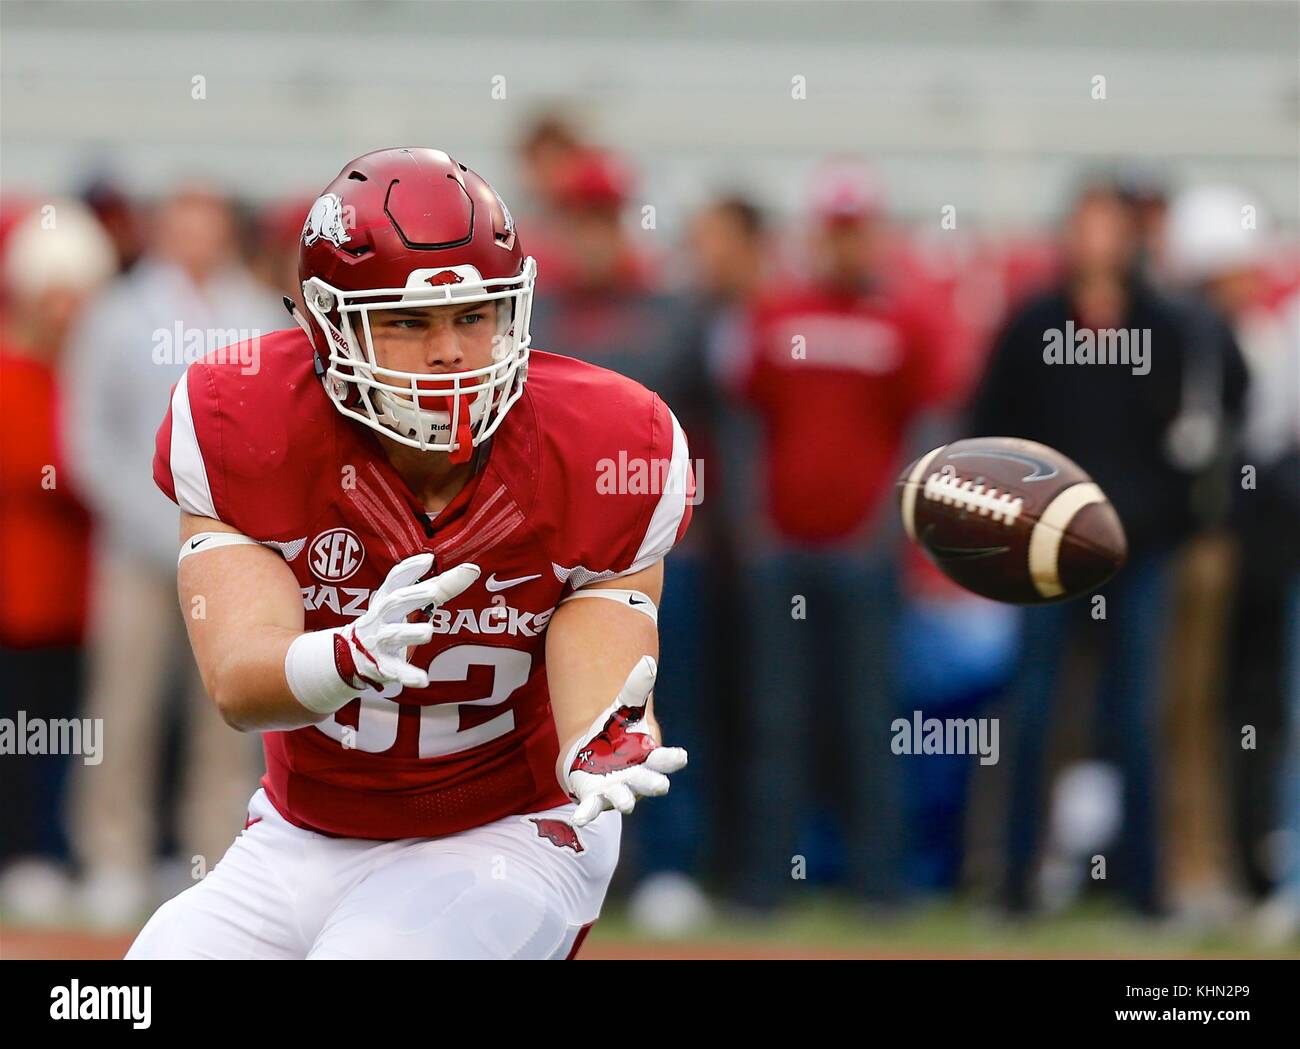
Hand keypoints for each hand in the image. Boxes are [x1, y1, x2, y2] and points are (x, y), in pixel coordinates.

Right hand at [337, 554, 479, 689]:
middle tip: (434, 592)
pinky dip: (408, 675)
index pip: (396, 579)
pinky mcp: (383, 665)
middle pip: (394, 602)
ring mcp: (380, 641)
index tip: (428, 558)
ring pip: (394, 635)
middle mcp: (381, 616)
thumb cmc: (389, 619)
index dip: (410, 568)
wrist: (352, 654)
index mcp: (388, 597)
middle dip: (413, 596)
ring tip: (428, 631)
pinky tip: (423, 680)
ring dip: (410, 632)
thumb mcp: (409, 602)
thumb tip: (471, 568)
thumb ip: (440, 586)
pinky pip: (395, 670)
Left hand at [561, 656, 687, 826]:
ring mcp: (616, 790)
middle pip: (648, 781)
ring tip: (626, 803)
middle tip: (661, 785)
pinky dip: (586, 813)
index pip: (664, 759)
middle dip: (653, 783)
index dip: (672, 759)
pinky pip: (591, 808)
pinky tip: (579, 818)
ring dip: (625, 799)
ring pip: (623, 798)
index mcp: (647, 757)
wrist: (591, 754)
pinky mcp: (594, 798)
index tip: (680, 757)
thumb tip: (648, 660)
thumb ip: (637, 687)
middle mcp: (636, 778)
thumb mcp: (624, 707)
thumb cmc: (615, 732)